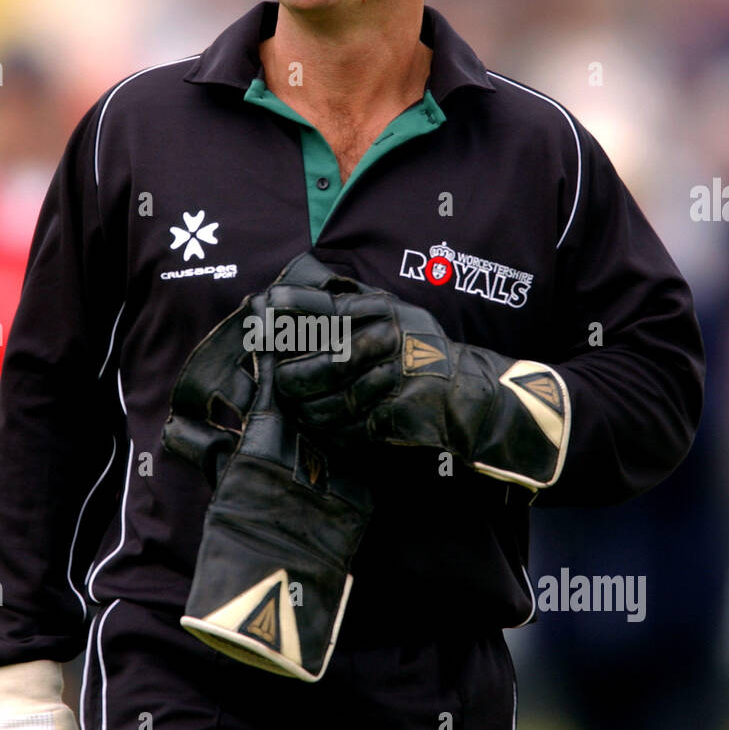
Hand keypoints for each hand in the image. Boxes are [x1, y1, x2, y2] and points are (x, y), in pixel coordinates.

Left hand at [267, 282, 570, 490]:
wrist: (468, 391)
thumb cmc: (421, 349)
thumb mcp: (392, 312)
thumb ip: (348, 303)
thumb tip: (283, 298)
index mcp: (381, 311)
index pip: (322, 311)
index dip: (286, 317)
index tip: (260, 321)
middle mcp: (386, 340)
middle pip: (321, 359)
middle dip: (290, 375)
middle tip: (277, 382)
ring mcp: (392, 379)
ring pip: (330, 398)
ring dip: (305, 408)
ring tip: (295, 408)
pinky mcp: (395, 414)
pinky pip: (349, 427)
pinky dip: (329, 432)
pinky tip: (320, 428)